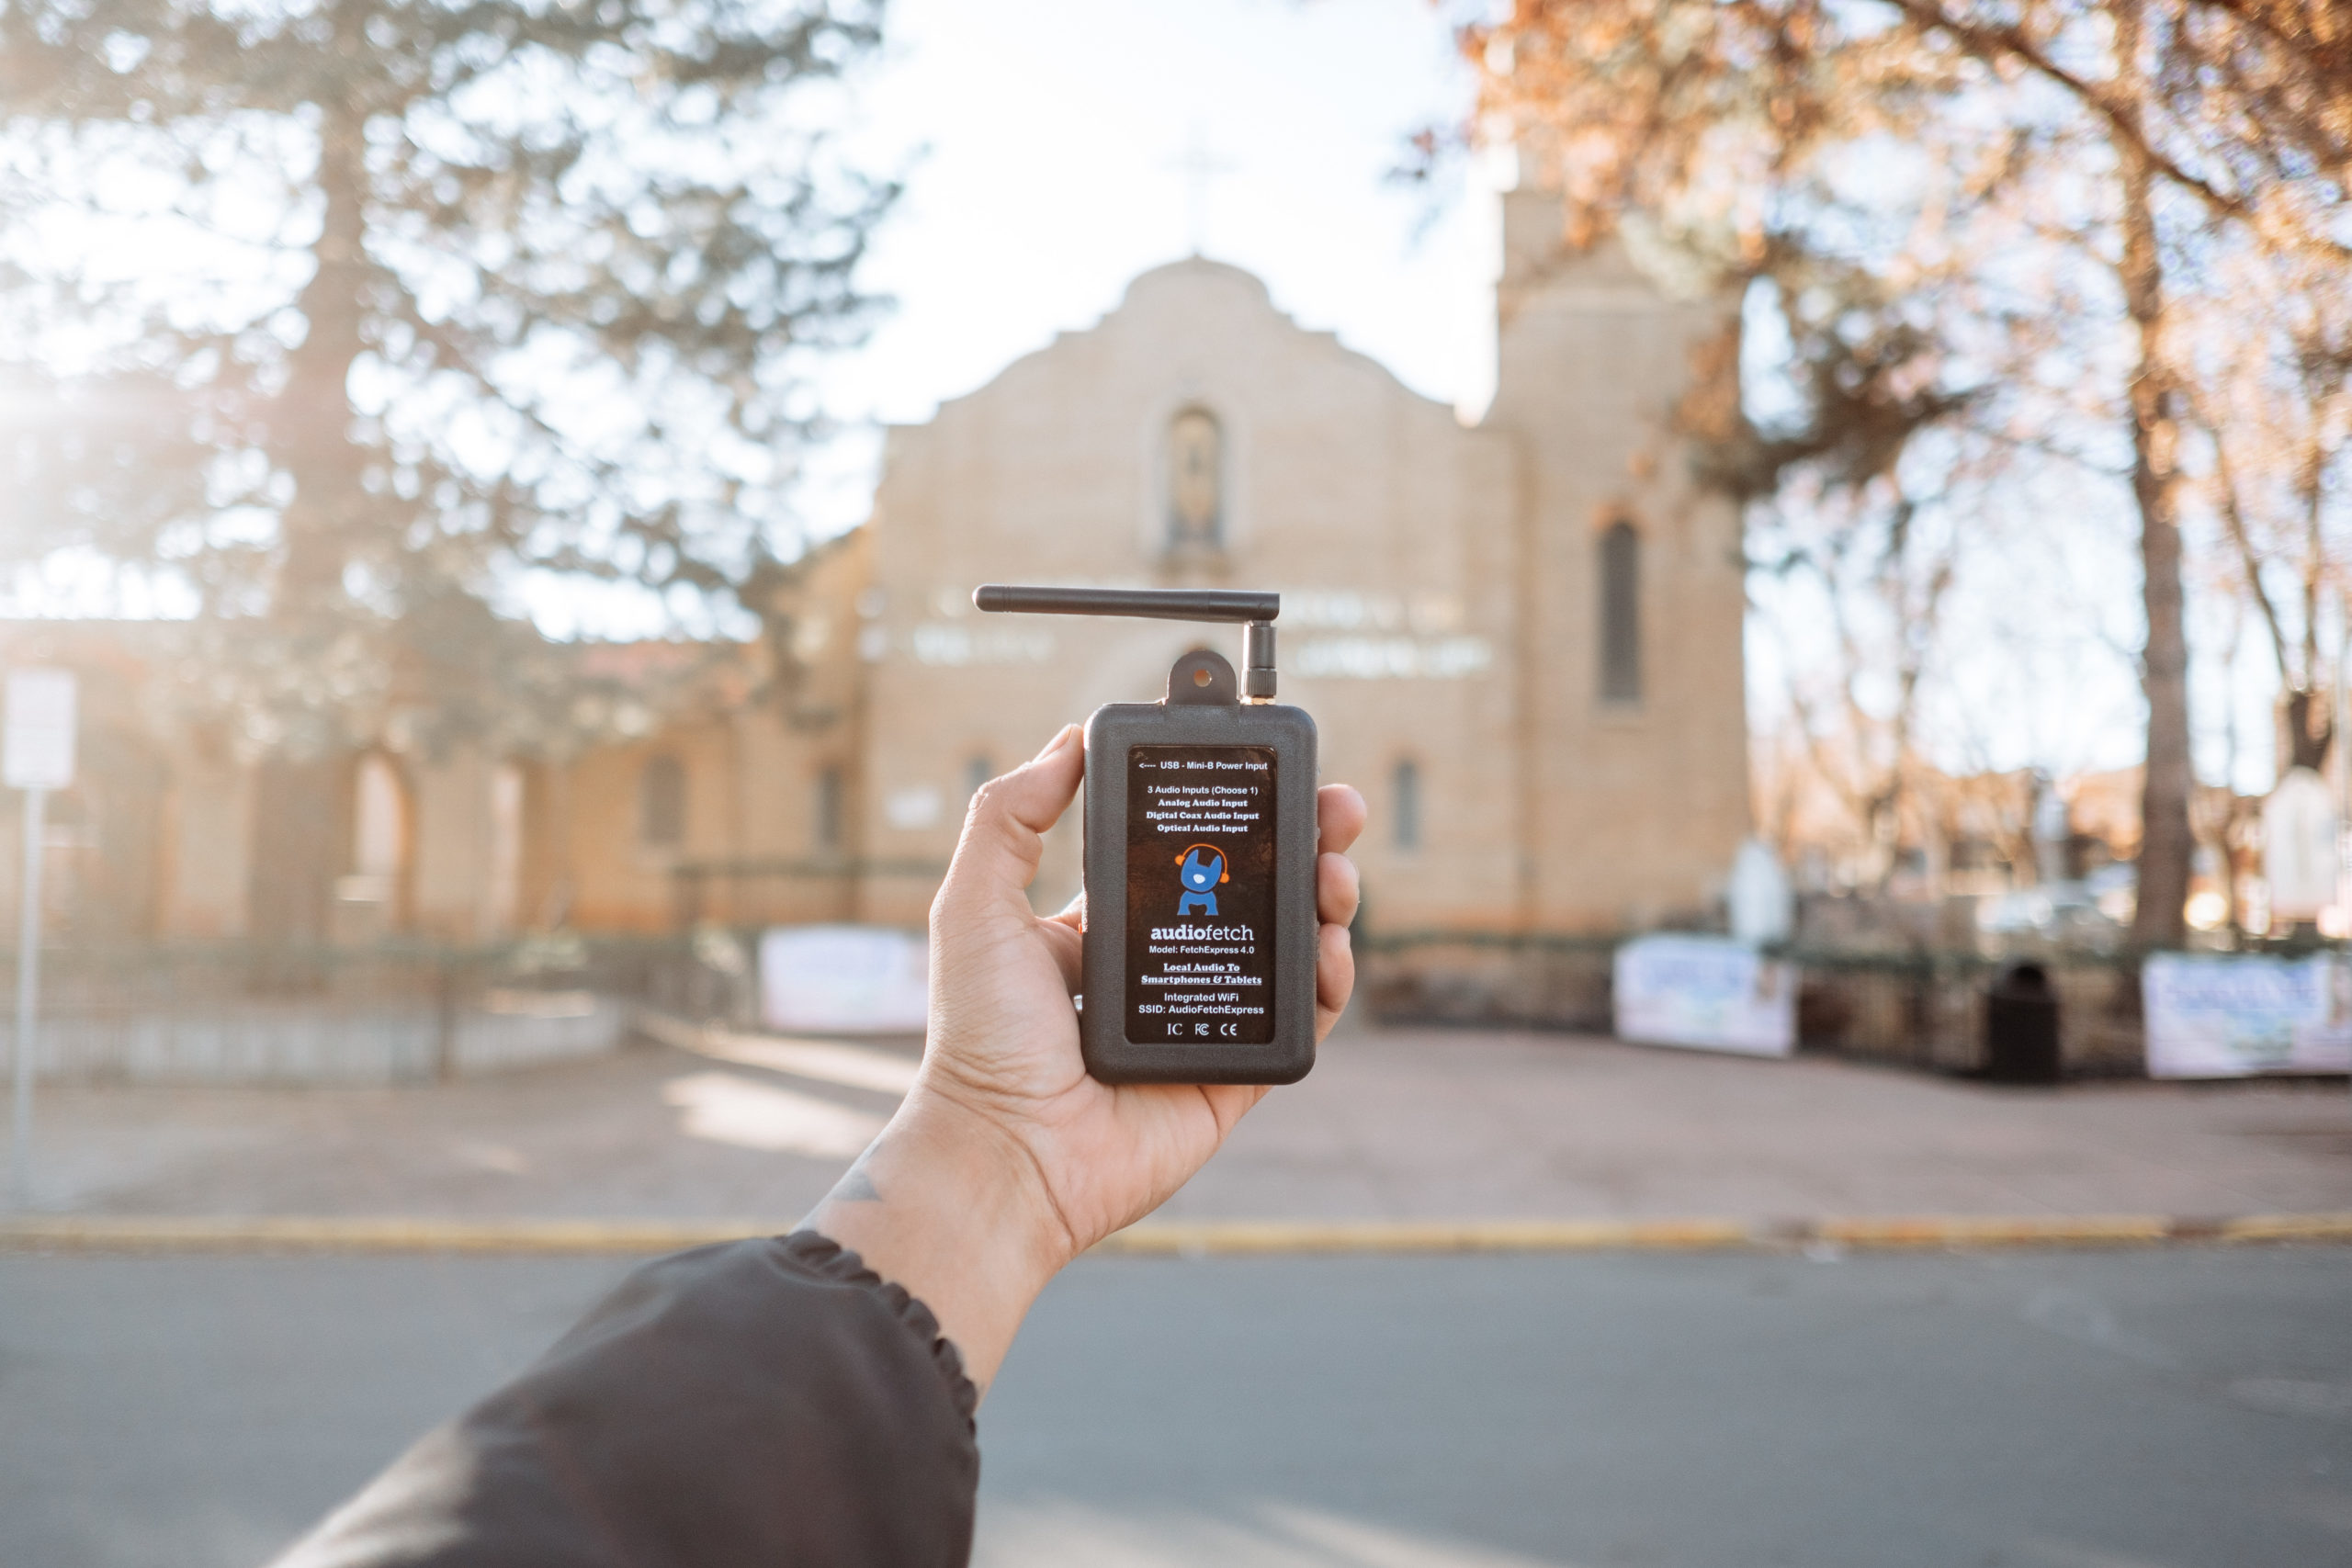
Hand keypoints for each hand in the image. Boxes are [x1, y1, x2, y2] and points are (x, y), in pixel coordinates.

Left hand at [802, 723, 1364, 1391]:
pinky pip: (1299, 1023)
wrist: (1007, 1153)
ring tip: (1337, 869)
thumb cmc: (980, 1039)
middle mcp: (1160, 970)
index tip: (1264, 772)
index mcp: (1103, 930)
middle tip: (1335, 808)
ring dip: (1326, 900)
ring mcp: (1203, 1021)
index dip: (1231, 814)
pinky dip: (1330, 981)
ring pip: (1289, 949)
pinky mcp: (1234, 1077)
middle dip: (1302, 843)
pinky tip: (1332, 945)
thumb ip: (1009, 817)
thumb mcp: (974, 906)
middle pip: (1254, 893)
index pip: (1184, 857)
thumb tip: (1069, 740)